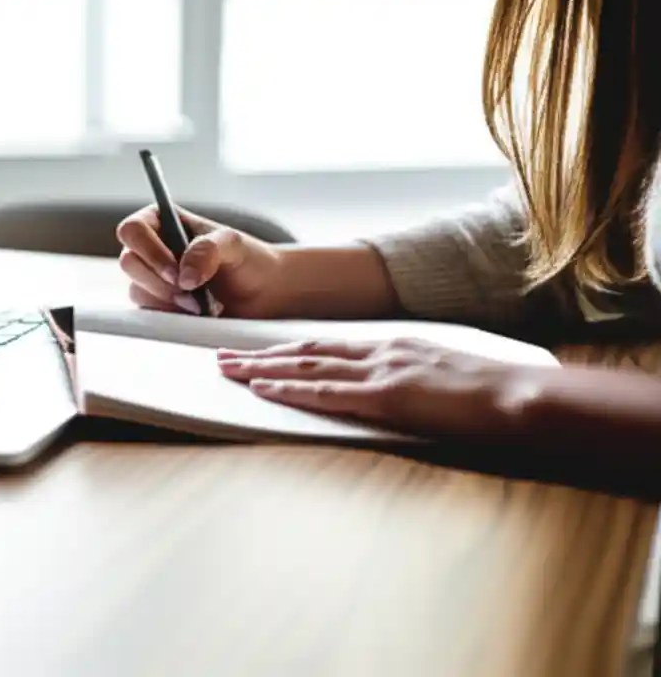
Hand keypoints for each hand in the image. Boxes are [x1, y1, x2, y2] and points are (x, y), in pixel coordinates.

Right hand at [115, 206, 287, 317]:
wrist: (262, 294)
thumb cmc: (248, 260)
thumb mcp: (234, 245)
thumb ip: (208, 249)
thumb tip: (184, 275)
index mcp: (163, 221)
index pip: (132, 230)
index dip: (149, 252)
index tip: (176, 272)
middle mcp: (151, 247)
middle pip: (129, 262)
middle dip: (160, 281)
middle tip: (192, 292)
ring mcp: (151, 278)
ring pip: (136, 291)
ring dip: (168, 300)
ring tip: (200, 303)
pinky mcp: (156, 304)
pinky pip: (147, 313)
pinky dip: (170, 316)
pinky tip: (195, 314)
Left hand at [215, 338, 540, 437]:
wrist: (519, 396)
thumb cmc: (488, 397)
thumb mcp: (439, 381)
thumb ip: (407, 383)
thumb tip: (385, 395)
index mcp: (392, 347)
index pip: (327, 345)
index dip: (287, 349)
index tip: (256, 352)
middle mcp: (379, 351)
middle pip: (305, 348)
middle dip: (260, 354)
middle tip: (221, 356)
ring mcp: (380, 370)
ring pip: (306, 364)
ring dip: (262, 367)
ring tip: (227, 370)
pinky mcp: (385, 395)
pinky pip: (326, 391)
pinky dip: (290, 388)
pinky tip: (263, 388)